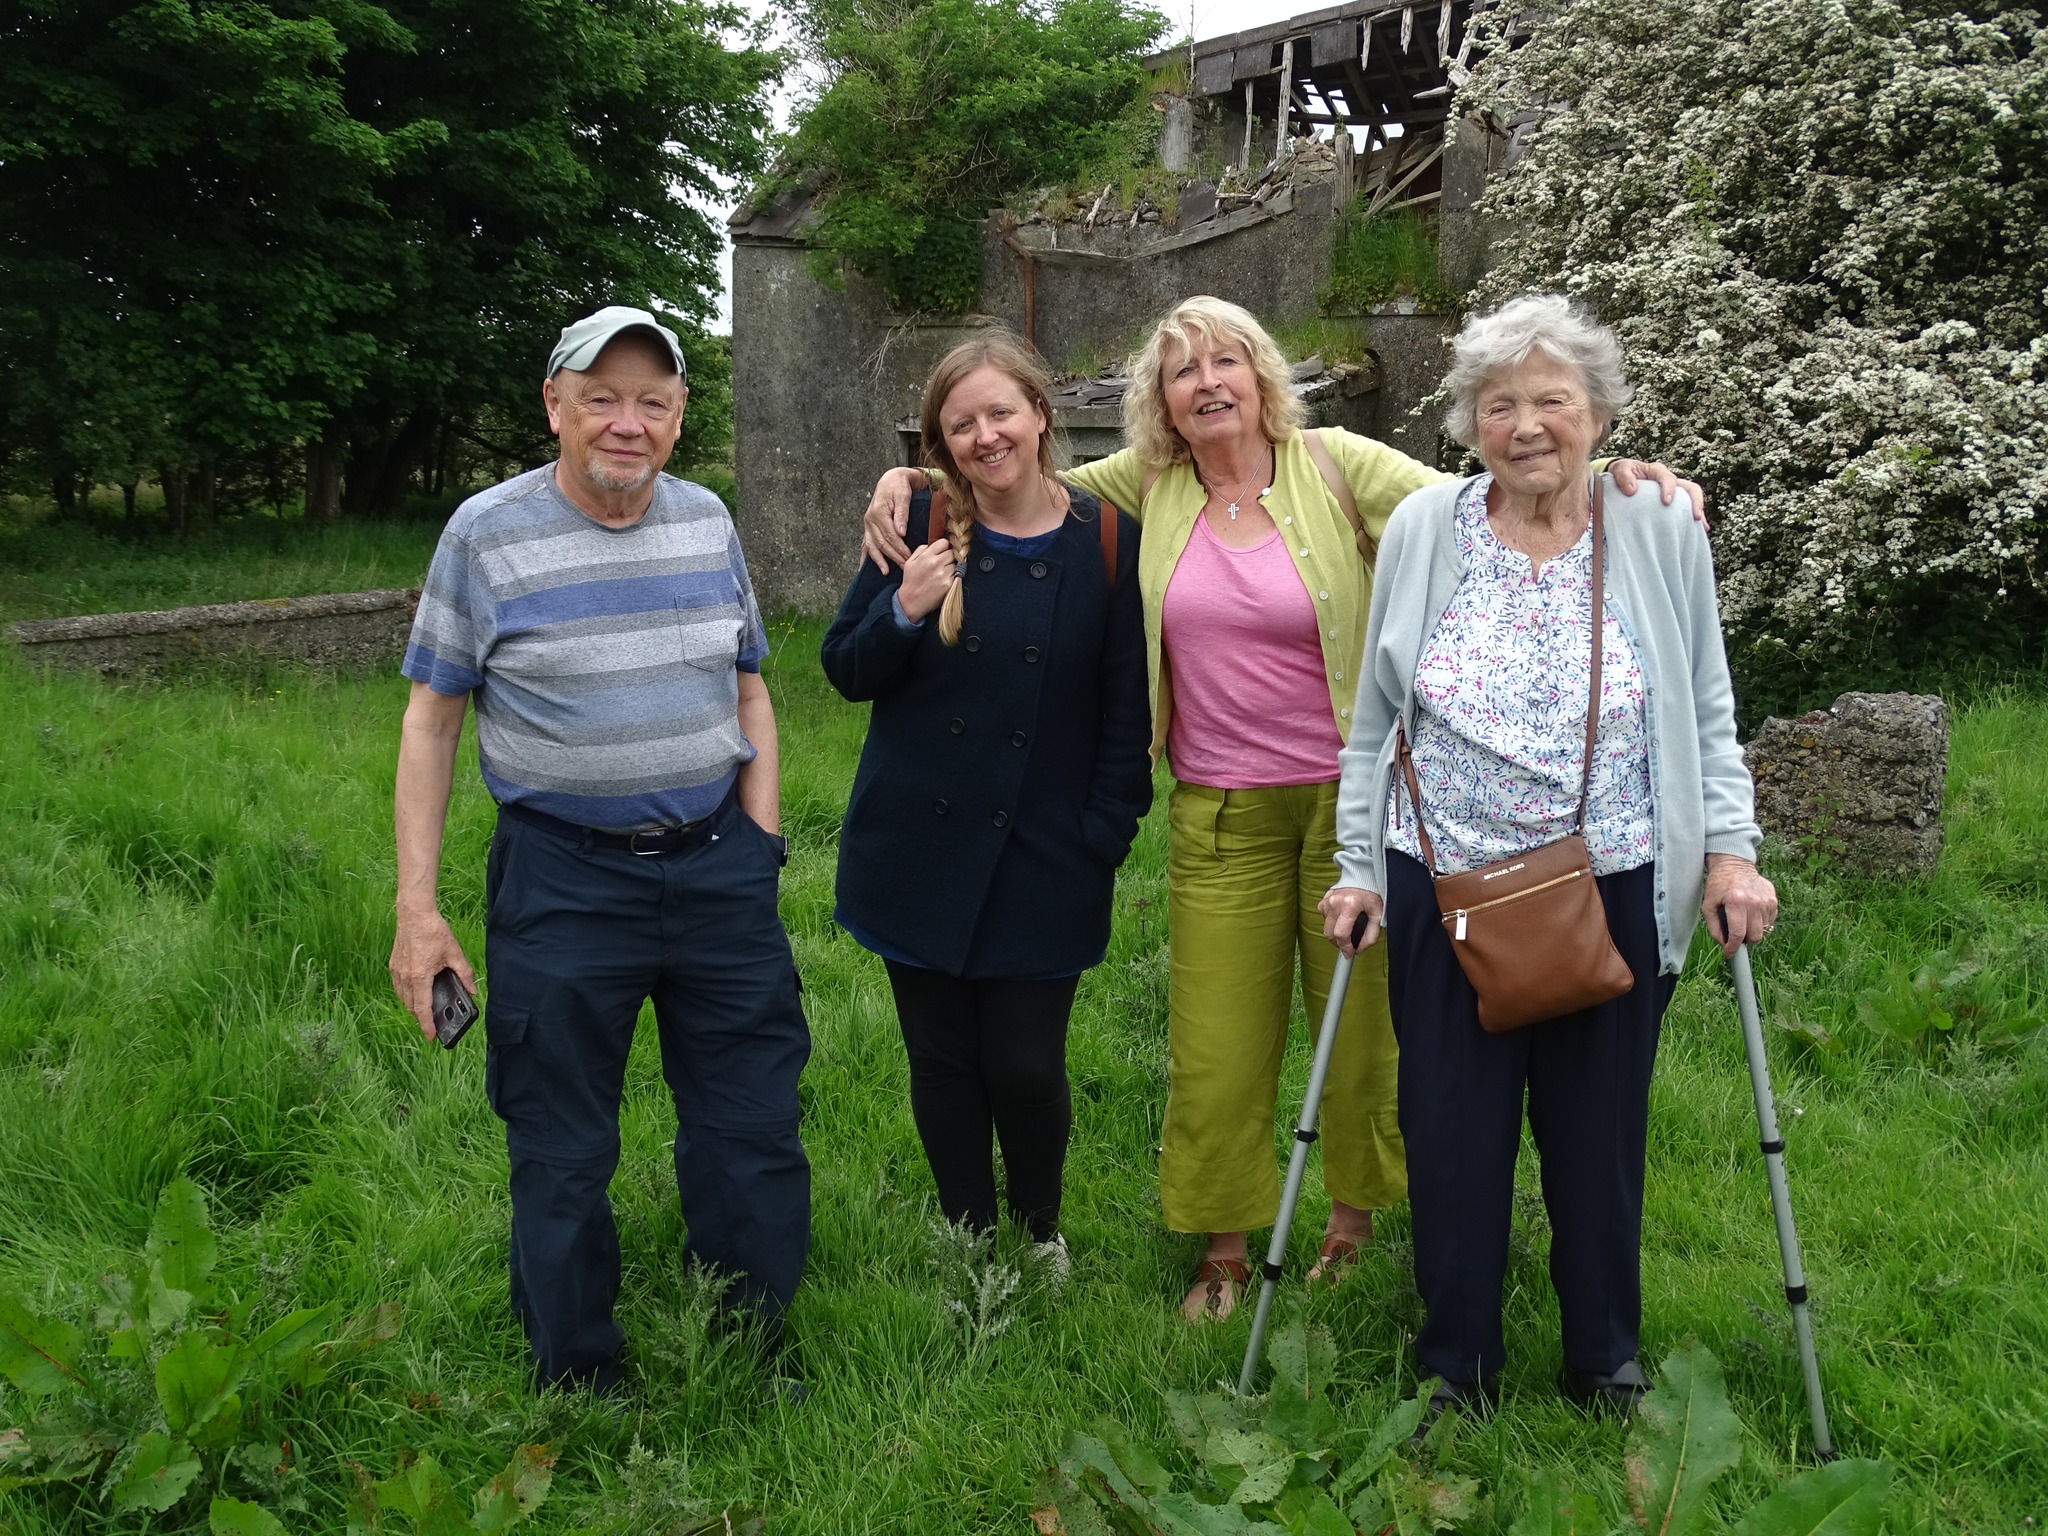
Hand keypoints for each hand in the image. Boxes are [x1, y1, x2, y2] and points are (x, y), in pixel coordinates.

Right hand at [389, 907, 475, 1038]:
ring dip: (413, 1007)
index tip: (431, 1037)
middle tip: (433, 1025)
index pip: (422, 1008)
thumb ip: (464, 974)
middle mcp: (405, 977)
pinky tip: (417, 993)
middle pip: (411, 1006)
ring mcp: (396, 971)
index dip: (427, 1025)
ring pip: (403, 998)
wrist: (414, 914)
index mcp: (420, 976)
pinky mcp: (393, 965)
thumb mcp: (454, 953)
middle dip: (421, 1018)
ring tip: (426, 1012)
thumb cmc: (434, 932)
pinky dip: (407, 995)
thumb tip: (472, 991)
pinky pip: (399, 988)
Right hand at [862, 467, 925, 572]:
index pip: (890, 535)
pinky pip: (865, 544)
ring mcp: (867, 525)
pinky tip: (864, 569)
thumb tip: (901, 532)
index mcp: (878, 513)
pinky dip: (865, 557)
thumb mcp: (903, 495)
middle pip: (882, 543)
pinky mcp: (868, 528)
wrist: (890, 480)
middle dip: (894, 557)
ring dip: (879, 560)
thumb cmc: (899, 486)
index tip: (910, 558)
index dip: (900, 548)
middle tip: (905, 568)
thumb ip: (902, 513)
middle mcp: (869, 520)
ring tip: (886, 572)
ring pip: (873, 546)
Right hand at [897, 539, 956, 622]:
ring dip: (952, 566)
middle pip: (952, 552)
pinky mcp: (949, 584)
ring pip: (956, 563)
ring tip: (944, 572)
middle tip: (944, 562)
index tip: (943, 551)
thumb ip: (921, 549)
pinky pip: (957, 574)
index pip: (944, 542)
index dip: (944, 546)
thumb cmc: (911, 581)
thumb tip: (932, 544)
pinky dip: (953, 575)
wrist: (911, 601)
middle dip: (949, 556)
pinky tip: (945, 579)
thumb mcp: (910, 561)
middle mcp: (936, 564)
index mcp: (926, 556)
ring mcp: (943, 574)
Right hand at [1319, 886, 1384, 955]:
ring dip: (1334, 933)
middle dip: (1338, 943)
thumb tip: (1359, 949)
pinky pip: (1324, 917)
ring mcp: (1328, 900)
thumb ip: (1371, 936)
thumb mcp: (1378, 916)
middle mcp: (1335, 902)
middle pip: (1329, 933)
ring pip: (1325, 926)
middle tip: (1348, 945)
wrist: (1364, 877)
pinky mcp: (1324, 899)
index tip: (1349, 953)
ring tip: (1346, 931)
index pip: (1341, 934)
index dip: (1345, 947)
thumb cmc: (1372, 895)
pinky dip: (1331, 922)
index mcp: (1350, 905)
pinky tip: (1341, 919)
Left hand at [1608, 459, 1709, 530]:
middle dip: (1695, 501)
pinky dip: (1691, 520)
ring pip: (1691, 500)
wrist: (1621, 478)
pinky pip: (1685, 510)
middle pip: (1690, 487)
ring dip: (1699, 512)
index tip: (1666, 502)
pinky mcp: (1672, 503)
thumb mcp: (1620, 469)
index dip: (1669, 489)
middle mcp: (1669, 481)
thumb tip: (1632, 490)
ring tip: (1703, 527)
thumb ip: (1623, 476)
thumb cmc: (1622, 473)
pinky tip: (1698, 531)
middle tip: (1695, 516)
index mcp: (1657, 471)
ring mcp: (1673, 492)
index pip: (1668, 478)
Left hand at [1703, 854, 1776, 957]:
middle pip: (1755, 936)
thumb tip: (1724, 944)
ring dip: (1753, 930)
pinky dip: (1760, 922)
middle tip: (1736, 934)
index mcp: (1736, 902)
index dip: (1733, 948)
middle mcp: (1754, 901)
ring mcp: (1766, 900)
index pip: (1738, 933)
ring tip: (1743, 919)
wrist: (1733, 864)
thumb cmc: (1718, 885)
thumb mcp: (1708, 905)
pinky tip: (1751, 913)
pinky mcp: (1773, 899)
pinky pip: (1770, 921)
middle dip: (1745, 940)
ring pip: (1764, 930)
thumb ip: (1714, 927)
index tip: (1729, 953)